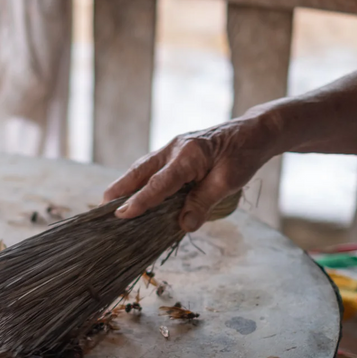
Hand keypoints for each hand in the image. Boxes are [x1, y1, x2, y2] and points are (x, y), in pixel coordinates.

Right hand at [103, 113, 280, 231]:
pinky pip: (152, 166)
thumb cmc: (244, 155)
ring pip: (143, 167)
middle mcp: (174, 149)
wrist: (254, 132)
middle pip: (140, 171)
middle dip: (120, 189)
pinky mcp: (176, 151)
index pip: (158, 184)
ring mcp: (173, 148)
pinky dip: (140, 179)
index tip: (121, 215)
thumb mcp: (228, 182)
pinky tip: (136, 190)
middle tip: (102, 208)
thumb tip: (183, 225)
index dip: (139, 202)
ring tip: (111, 201)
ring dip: (127, 184)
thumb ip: (203, 202)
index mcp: (188, 156)